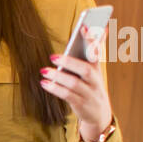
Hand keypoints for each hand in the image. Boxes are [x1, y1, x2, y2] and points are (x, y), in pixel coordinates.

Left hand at [42, 25, 112, 141]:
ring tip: (44, 70)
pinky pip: (67, 96)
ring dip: (58, 77)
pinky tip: (44, 83)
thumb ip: (90, 54)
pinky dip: (55, 89)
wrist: (98, 114)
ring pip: (74, 84)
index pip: (96, 52)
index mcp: (97, 70)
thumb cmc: (91, 87)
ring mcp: (89, 94)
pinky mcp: (81, 105)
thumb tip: (96, 29)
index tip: (84, 27)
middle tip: (53, 56)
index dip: (91, 40)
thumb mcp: (93, 72)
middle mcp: (95, 81)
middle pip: (86, 70)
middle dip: (70, 62)